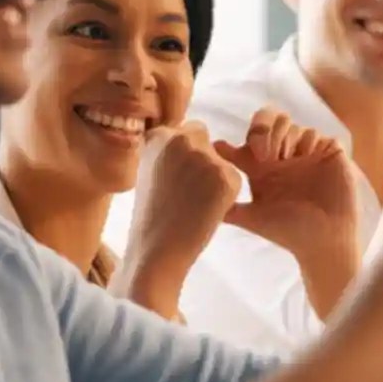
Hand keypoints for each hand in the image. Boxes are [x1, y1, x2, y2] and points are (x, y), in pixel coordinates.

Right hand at [115, 121, 242, 314]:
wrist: (157, 250)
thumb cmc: (151, 216)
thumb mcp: (148, 171)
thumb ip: (167, 152)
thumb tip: (188, 140)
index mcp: (159, 136)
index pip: (186, 131)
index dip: (185, 154)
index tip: (176, 176)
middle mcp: (183, 139)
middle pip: (204, 140)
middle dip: (202, 159)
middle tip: (188, 191)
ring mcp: (205, 157)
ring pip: (221, 159)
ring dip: (215, 177)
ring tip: (194, 203)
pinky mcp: (226, 176)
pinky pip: (234, 179)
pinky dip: (226, 195)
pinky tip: (206, 211)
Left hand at [219, 108, 359, 255]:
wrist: (324, 242)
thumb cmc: (289, 233)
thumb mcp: (253, 218)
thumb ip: (230, 208)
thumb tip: (197, 203)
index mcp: (263, 168)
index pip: (247, 141)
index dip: (235, 141)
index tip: (222, 149)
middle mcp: (283, 156)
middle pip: (269, 120)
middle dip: (262, 128)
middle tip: (261, 152)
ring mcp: (307, 153)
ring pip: (291, 125)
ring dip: (284, 137)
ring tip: (284, 158)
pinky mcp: (328, 153)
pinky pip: (315, 134)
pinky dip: (307, 141)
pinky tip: (304, 158)